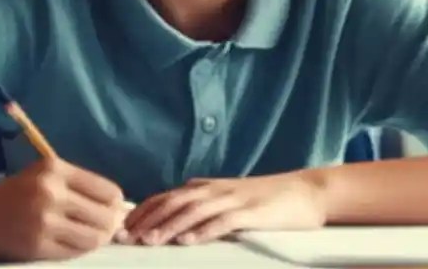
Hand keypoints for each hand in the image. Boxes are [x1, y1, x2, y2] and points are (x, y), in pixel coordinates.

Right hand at [0, 157, 125, 260]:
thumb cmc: (18, 191)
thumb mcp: (46, 174)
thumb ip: (80, 185)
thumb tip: (120, 206)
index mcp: (55, 169)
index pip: (107, 191)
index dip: (117, 203)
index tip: (116, 208)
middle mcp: (51, 193)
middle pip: (104, 216)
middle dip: (112, 224)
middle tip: (111, 227)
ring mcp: (44, 222)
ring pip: (93, 237)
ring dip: (100, 239)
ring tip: (97, 236)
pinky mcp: (37, 246)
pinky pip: (74, 252)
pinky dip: (81, 249)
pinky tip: (77, 243)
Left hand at [124, 172, 326, 246]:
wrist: (305, 192)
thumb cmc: (265, 198)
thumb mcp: (229, 195)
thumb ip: (203, 198)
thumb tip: (178, 201)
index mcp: (206, 187)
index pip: (165, 197)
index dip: (142, 212)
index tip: (121, 229)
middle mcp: (214, 190)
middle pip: (173, 203)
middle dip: (147, 221)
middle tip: (126, 238)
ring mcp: (233, 200)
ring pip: (193, 211)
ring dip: (169, 226)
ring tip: (150, 241)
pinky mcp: (251, 213)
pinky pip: (222, 222)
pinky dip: (203, 231)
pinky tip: (188, 241)